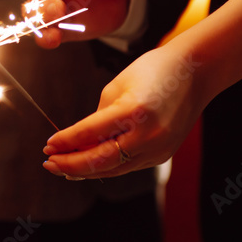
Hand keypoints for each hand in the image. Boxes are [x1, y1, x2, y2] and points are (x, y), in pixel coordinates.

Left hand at [41, 44, 204, 178]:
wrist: (193, 74)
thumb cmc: (151, 71)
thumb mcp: (116, 87)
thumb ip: (98, 117)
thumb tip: (78, 141)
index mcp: (133, 111)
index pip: (90, 133)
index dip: (66, 142)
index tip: (47, 145)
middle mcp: (147, 135)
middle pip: (101, 160)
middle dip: (71, 164)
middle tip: (48, 163)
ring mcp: (157, 148)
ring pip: (114, 168)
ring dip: (85, 170)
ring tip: (62, 168)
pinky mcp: (162, 154)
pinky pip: (128, 166)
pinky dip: (106, 167)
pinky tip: (88, 166)